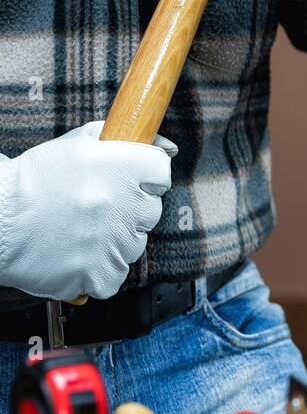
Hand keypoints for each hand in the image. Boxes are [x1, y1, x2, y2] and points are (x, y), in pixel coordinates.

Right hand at [0, 122, 176, 301]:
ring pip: (135, 245)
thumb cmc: (33, 181)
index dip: (145, 177)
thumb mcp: (76, 144)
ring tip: (82, 232)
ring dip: (116, 240)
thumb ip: (120, 138)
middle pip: (151, 210)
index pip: (161, 172)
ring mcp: (110, 241)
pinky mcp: (97, 273)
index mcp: (119, 165)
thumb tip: (166, 147)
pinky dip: (102, 270)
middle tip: (98, 208)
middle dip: (129, 209)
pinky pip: (117, 275)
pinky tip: (80, 255)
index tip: (131, 182)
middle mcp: (120, 203)